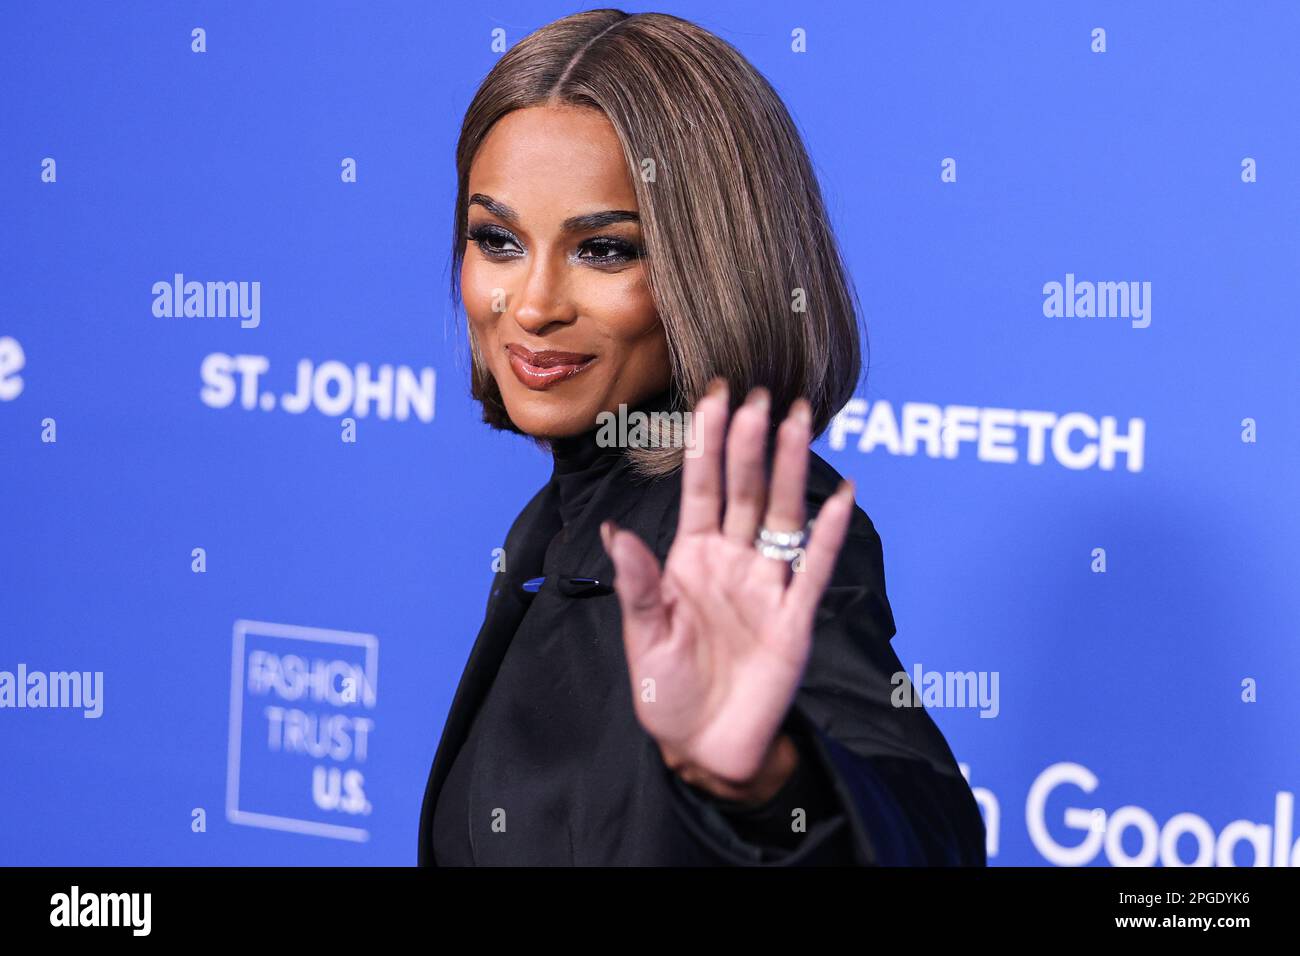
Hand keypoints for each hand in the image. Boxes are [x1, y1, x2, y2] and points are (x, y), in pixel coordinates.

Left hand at [599, 379, 855, 804]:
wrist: (705, 745)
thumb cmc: (666, 688)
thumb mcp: (644, 637)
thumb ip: (638, 585)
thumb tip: (616, 533)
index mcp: (689, 558)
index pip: (701, 487)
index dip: (707, 443)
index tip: (715, 396)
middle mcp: (731, 561)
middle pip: (744, 491)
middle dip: (752, 443)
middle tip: (762, 396)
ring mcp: (766, 586)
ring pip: (780, 516)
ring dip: (790, 470)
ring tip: (800, 420)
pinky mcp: (794, 618)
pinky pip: (814, 568)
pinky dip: (829, 532)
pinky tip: (842, 495)